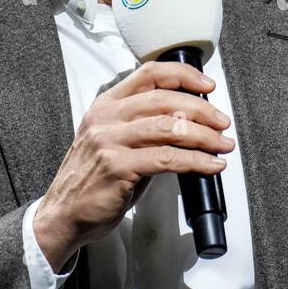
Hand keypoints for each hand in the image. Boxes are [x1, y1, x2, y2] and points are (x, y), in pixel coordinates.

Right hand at [33, 61, 234, 270]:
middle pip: (165, 100)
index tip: (207, 86)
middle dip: (203, 111)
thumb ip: (144, 127)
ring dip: (205, 137)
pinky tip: (210, 165)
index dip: (183, 75)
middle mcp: (106, 118)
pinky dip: (196, 162)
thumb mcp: (114, 142)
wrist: (64, 214)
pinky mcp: (117, 167)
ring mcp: (109, 141)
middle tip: (223, 123)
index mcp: (106, 105)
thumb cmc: (93, 179)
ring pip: (170, 128)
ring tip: (223, 145)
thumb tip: (189, 123)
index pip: (149, 74)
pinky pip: (167, 159)